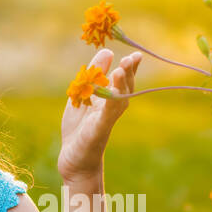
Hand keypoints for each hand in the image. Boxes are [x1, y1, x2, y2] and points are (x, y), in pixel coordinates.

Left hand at [57, 48, 139, 182]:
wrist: (74, 160)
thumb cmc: (79, 129)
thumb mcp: (83, 96)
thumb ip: (94, 75)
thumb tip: (108, 51)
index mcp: (108, 100)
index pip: (122, 80)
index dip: (130, 67)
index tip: (137, 55)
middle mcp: (111, 109)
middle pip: (125, 89)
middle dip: (129, 74)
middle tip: (132, 58)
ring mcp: (106, 121)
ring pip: (118, 102)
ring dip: (121, 86)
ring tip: (121, 70)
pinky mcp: (97, 131)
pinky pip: (106, 117)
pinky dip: (109, 105)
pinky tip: (112, 93)